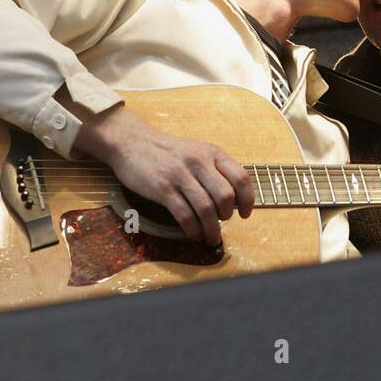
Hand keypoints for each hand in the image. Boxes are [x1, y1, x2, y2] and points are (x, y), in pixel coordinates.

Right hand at [68, 100, 252, 246]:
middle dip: (227, 216)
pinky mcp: (162, 188)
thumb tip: (233, 198)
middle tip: (222, 224)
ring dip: (211, 229)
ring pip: (206, 208)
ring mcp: (180, 175)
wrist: (132, 142)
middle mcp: (199, 162)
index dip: (248, 200)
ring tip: (210, 238)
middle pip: (226, 196)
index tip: (246, 214)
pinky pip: (184, 214)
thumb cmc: (167, 151)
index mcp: (212, 153)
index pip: (241, 177)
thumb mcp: (197, 152)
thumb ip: (214, 169)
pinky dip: (193, 229)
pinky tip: (194, 234)